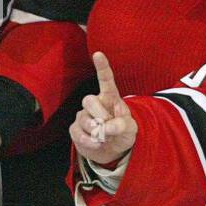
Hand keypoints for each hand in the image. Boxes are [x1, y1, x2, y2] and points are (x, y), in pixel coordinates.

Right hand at [70, 51, 137, 166]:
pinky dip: (89, 141)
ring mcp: (83, 116)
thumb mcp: (130, 129)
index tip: (98, 54)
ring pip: (83, 119)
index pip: (105, 79)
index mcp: (110, 97)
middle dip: (100, 116)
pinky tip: (97, 143)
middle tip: (110, 128)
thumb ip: (122, 125)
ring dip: (96, 132)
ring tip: (105, 138)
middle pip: (88, 100)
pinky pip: (77, 132)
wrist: (112, 151)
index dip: (102, 67)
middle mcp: (95, 103)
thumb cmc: (122, 133)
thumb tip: (107, 126)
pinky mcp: (75, 129)